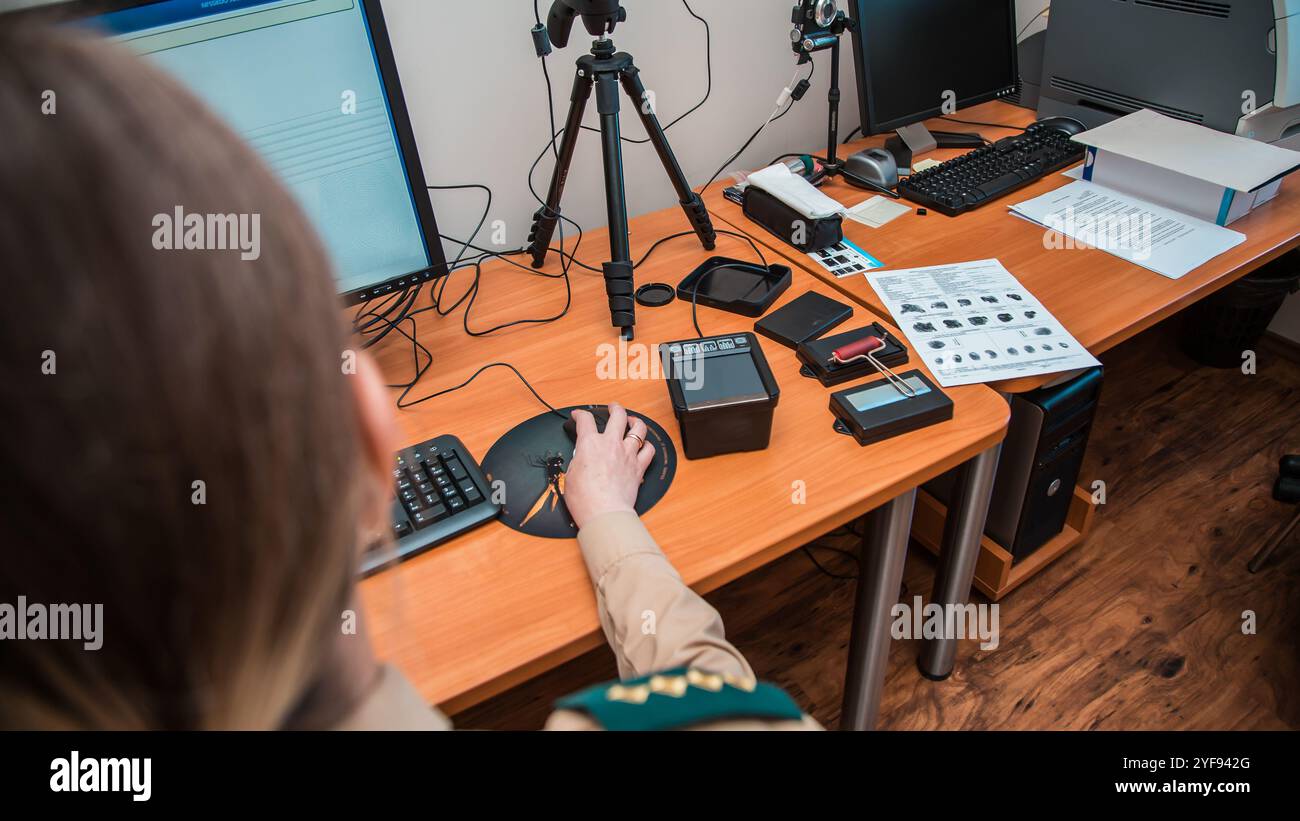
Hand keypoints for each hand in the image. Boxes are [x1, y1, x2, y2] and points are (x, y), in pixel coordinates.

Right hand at [563, 402, 655, 530]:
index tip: (578, 416)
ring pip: (639, 428)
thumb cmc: (585, 499)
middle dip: (614, 407)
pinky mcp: (639, 467)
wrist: (604, 512)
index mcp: (590, 444)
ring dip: (636, 421)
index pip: (585, 420)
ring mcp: (627, 454)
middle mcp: (611, 444)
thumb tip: (581, 459)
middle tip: (612, 407)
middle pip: (618, 415)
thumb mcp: (571, 475)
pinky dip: (647, 445)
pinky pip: (649, 450)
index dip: (580, 414)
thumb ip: (578, 461)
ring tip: (633, 420)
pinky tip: (644, 445)